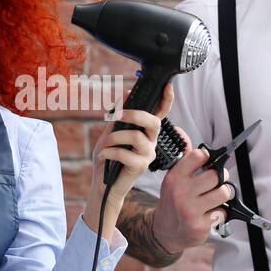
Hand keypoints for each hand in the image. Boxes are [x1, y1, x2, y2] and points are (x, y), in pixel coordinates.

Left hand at [88, 81, 173, 202]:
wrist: (104, 184)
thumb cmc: (108, 158)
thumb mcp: (110, 133)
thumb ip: (118, 117)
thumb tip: (126, 95)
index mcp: (145, 132)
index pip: (160, 114)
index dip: (166, 100)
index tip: (167, 87)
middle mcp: (151, 142)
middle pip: (153, 122)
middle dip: (135, 114)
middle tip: (118, 115)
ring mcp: (148, 154)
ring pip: (137, 137)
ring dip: (115, 137)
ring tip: (105, 144)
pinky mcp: (141, 166)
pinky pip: (125, 153)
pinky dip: (109, 152)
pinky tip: (103, 156)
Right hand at [151, 126, 237, 251]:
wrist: (165, 231)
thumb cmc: (173, 201)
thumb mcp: (173, 178)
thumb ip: (184, 157)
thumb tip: (182, 131)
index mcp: (174, 178)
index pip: (199, 155)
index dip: (208, 158)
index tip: (208, 163)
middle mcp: (180, 193)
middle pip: (216, 175)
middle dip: (220, 178)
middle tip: (215, 183)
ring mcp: (190, 210)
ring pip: (223, 193)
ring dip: (223, 196)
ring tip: (214, 199)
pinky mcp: (200, 226)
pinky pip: (223, 212)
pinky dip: (220, 213)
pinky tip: (209, 214)